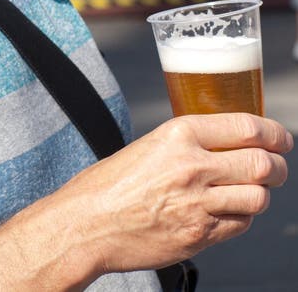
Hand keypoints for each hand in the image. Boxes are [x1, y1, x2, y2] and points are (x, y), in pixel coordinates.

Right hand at [0, 113, 291, 290]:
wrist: (87, 224)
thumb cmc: (109, 184)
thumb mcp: (149, 145)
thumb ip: (188, 144)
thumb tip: (225, 145)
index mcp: (178, 134)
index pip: (247, 127)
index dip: (275, 133)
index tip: (281, 137)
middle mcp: (192, 166)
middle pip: (262, 164)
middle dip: (277, 166)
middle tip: (276, 166)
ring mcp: (198, 205)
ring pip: (258, 198)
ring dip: (260, 194)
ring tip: (251, 190)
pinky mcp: (198, 236)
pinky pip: (239, 225)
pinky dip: (241, 218)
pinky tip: (228, 211)